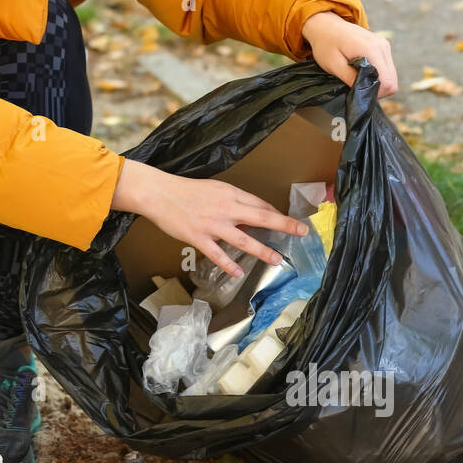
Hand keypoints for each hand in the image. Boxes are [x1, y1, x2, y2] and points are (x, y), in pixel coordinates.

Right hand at [111, 160, 306, 277]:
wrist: (160, 193)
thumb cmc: (187, 192)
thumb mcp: (216, 189)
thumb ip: (234, 203)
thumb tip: (252, 217)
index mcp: (231, 194)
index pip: (261, 205)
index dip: (278, 214)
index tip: (294, 223)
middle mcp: (226, 209)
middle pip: (261, 217)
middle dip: (284, 225)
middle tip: (302, 232)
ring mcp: (212, 225)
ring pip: (243, 239)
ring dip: (262, 250)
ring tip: (277, 260)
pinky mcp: (198, 237)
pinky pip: (217, 254)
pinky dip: (229, 264)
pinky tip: (239, 272)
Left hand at [301, 11, 398, 97]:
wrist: (327, 26)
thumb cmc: (327, 44)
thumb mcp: (333, 65)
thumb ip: (351, 79)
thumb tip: (365, 92)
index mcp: (371, 50)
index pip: (387, 83)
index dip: (375, 93)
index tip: (359, 91)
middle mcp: (382, 47)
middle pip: (392, 82)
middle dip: (376, 90)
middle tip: (358, 86)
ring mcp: (384, 45)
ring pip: (391, 77)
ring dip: (377, 83)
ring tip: (359, 77)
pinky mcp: (383, 47)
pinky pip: (387, 70)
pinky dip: (378, 75)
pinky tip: (363, 71)